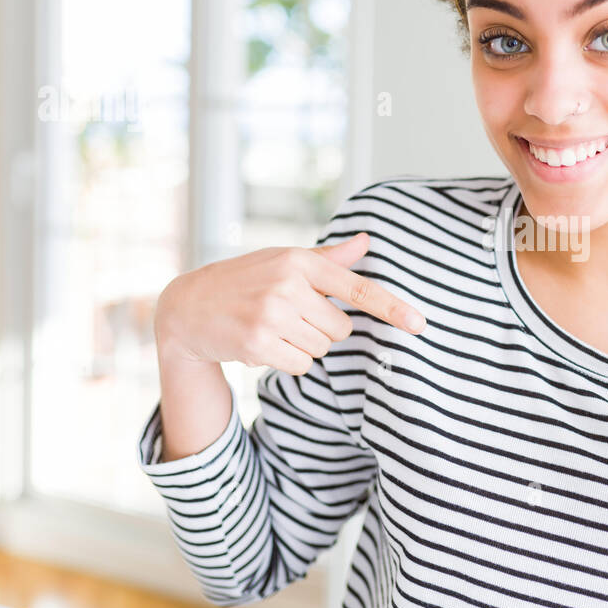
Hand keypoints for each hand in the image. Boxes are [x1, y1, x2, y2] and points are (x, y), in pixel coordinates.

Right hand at [154, 233, 427, 377]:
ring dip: (303, 346)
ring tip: (272, 328)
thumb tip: (366, 241)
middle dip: (323, 330)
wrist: (188, 307)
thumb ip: (328, 259)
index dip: (392, 307)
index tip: (419, 323)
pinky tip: (262, 343)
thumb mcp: (284, 260)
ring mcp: (271, 315)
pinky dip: (288, 360)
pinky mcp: (258, 343)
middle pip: (342, 330)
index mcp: (300, 261)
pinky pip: (301, 365)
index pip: (357, 287)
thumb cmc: (245, 280)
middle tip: (290, 317)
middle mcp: (287, 285)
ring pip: (321, 350)